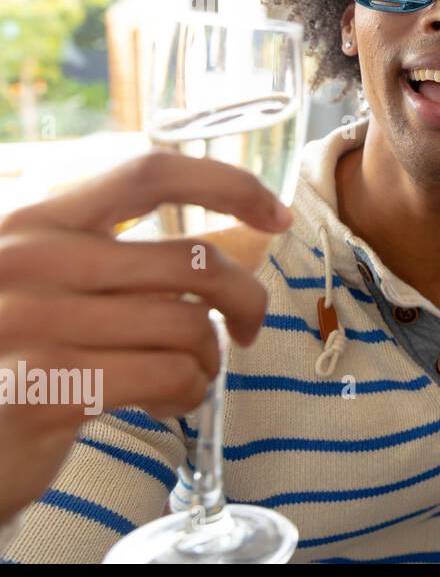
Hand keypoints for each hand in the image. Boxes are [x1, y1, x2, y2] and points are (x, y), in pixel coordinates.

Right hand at [0, 152, 292, 525]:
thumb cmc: (20, 356)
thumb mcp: (49, 284)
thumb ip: (117, 256)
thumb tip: (235, 237)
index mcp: (36, 220)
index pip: (149, 174)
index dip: (229, 185)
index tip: (277, 214)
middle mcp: (29, 260)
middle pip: (194, 260)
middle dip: (245, 298)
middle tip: (248, 328)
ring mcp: (35, 322)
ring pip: (191, 326)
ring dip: (209, 359)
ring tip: (186, 375)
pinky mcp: (48, 387)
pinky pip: (171, 375)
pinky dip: (189, 393)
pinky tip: (167, 402)